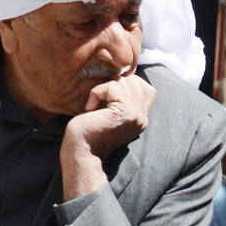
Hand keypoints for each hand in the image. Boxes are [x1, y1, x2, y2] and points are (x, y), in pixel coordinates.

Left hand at [61, 73, 156, 188]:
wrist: (81, 151)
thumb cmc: (88, 130)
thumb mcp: (109, 110)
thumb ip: (121, 97)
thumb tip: (122, 75)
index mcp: (142, 117)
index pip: (144, 87)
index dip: (123, 86)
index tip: (106, 102)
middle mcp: (143, 117)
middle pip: (132, 81)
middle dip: (111, 87)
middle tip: (98, 106)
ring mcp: (137, 116)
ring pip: (123, 82)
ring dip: (102, 91)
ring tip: (94, 109)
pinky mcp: (127, 113)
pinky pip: (112, 87)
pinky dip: (97, 93)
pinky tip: (91, 109)